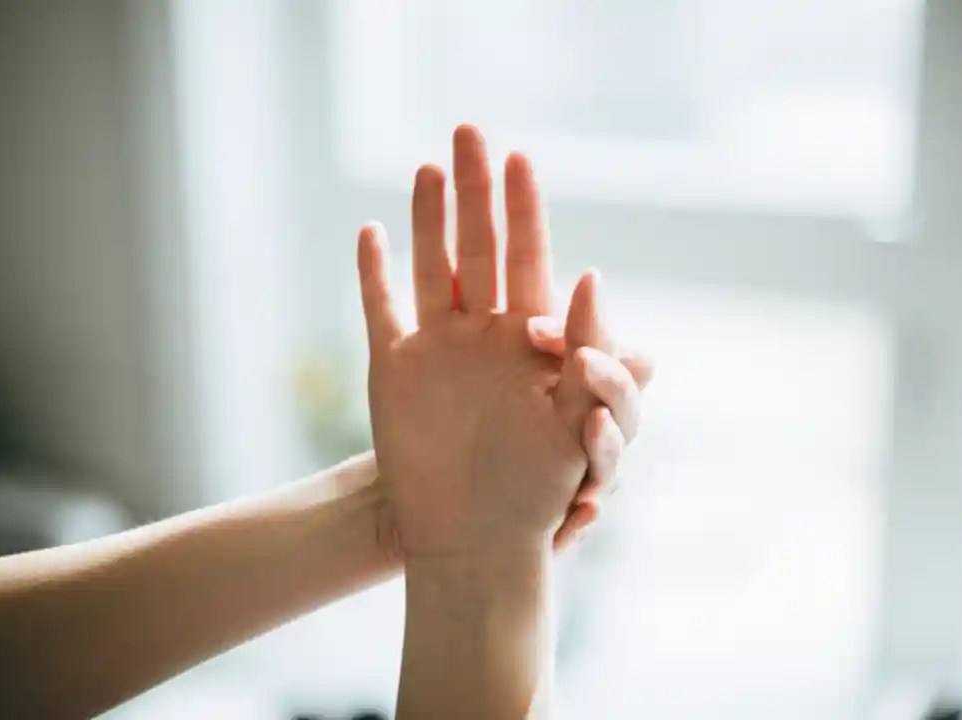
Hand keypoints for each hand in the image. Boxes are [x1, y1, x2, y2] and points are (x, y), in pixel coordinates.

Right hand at [360, 125, 650, 560]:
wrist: (471, 536)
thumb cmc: (538, 487)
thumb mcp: (576, 419)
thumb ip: (587, 352)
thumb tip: (589, 275)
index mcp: (530, 337)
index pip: (528, 254)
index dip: (524, 206)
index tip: (521, 158)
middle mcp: (483, 331)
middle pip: (477, 244)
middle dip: (475, 188)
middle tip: (470, 129)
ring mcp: (436, 346)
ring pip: (429, 264)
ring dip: (427, 216)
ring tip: (430, 166)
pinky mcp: (393, 369)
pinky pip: (380, 308)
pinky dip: (373, 271)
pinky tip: (371, 230)